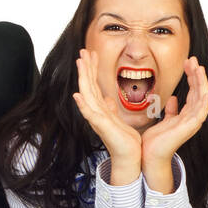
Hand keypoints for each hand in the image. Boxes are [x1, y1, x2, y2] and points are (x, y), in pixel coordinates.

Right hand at [72, 48, 141, 184]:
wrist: (130, 157)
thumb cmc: (125, 141)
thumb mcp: (119, 119)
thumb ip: (111, 108)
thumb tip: (107, 98)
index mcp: (102, 109)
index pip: (94, 85)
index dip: (92, 69)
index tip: (91, 54)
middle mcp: (97, 113)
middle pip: (88, 86)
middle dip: (85, 68)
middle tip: (83, 51)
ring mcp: (97, 119)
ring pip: (87, 94)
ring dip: (83, 78)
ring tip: (80, 63)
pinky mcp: (101, 127)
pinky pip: (90, 114)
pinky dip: (83, 105)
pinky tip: (77, 95)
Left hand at [140, 56, 207, 167]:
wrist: (150, 155)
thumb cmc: (155, 141)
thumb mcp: (163, 121)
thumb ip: (171, 111)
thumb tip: (174, 99)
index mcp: (186, 115)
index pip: (193, 92)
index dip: (192, 77)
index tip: (187, 63)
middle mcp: (191, 118)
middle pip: (199, 91)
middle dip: (196, 74)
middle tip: (192, 59)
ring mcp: (193, 122)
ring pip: (202, 97)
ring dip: (201, 81)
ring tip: (198, 66)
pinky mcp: (191, 126)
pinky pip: (202, 109)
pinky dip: (204, 97)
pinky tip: (203, 86)